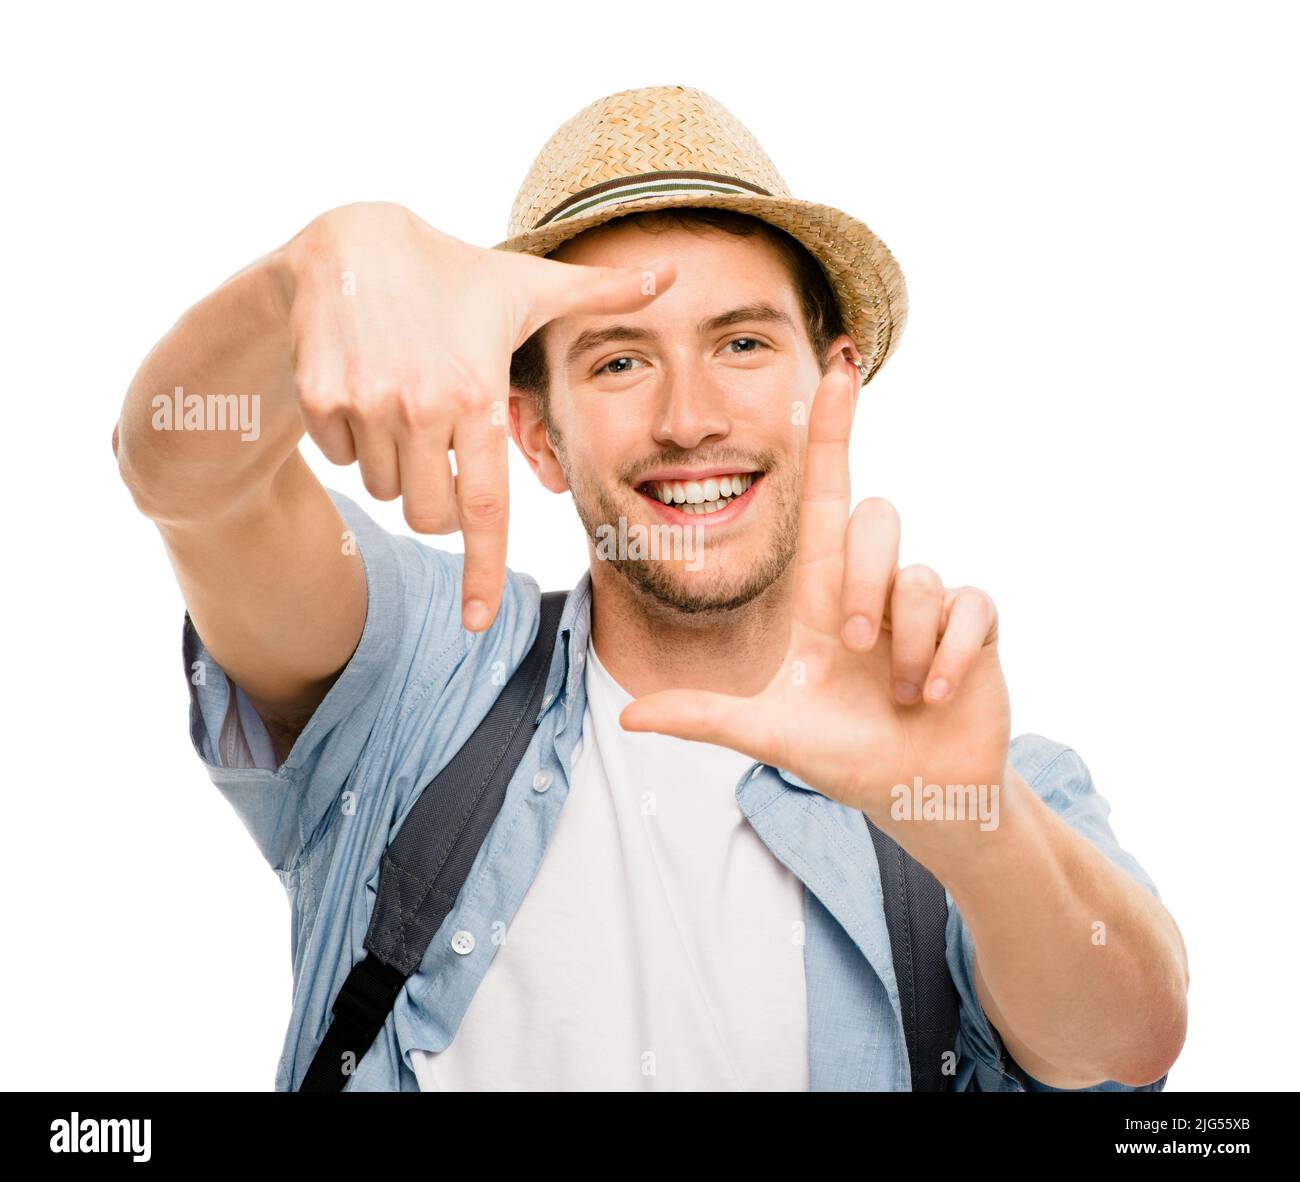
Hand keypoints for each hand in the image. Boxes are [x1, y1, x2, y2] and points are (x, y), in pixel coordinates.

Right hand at [276, 201, 676, 630]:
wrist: (349, 241)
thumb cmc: (453, 274)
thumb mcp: (527, 283)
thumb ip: (601, 293)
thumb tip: (671, 275)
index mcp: (477, 394)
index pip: (484, 508)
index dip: (480, 572)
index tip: (475, 621)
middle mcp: (421, 407)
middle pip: (430, 515)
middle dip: (438, 500)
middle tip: (441, 445)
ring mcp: (365, 405)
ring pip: (384, 491)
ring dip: (396, 466)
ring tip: (404, 401)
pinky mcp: (318, 400)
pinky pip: (340, 460)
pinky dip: (352, 440)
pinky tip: (365, 387)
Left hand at [619, 366, 1010, 834]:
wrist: (916, 794)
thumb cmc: (841, 754)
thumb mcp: (767, 734)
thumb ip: (703, 716)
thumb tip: (629, 716)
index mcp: (820, 593)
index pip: (826, 492)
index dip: (831, 430)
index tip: (837, 364)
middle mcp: (873, 585)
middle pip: (874, 518)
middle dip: (861, 584)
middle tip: (852, 649)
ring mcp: (927, 602)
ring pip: (920, 574)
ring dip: (905, 643)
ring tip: (899, 693)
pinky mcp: (976, 624)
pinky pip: (971, 606)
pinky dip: (950, 656)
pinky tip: (934, 696)